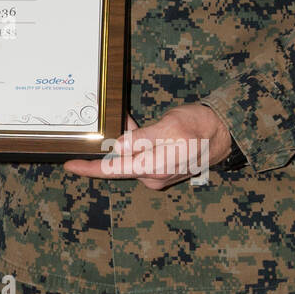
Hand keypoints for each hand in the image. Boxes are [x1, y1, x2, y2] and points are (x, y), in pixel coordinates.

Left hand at [62, 105, 230, 190]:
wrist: (224, 134)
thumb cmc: (199, 127)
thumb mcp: (169, 127)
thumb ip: (143, 139)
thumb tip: (118, 147)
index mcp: (152, 168)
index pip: (112, 170)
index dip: (89, 168)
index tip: (70, 165)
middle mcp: (152, 176)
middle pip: (119, 162)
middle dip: (109, 144)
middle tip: (106, 121)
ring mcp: (157, 174)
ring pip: (129, 156)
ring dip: (125, 139)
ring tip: (125, 117)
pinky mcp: (162, 168)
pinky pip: (140, 155)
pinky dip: (135, 141)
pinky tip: (133, 125)